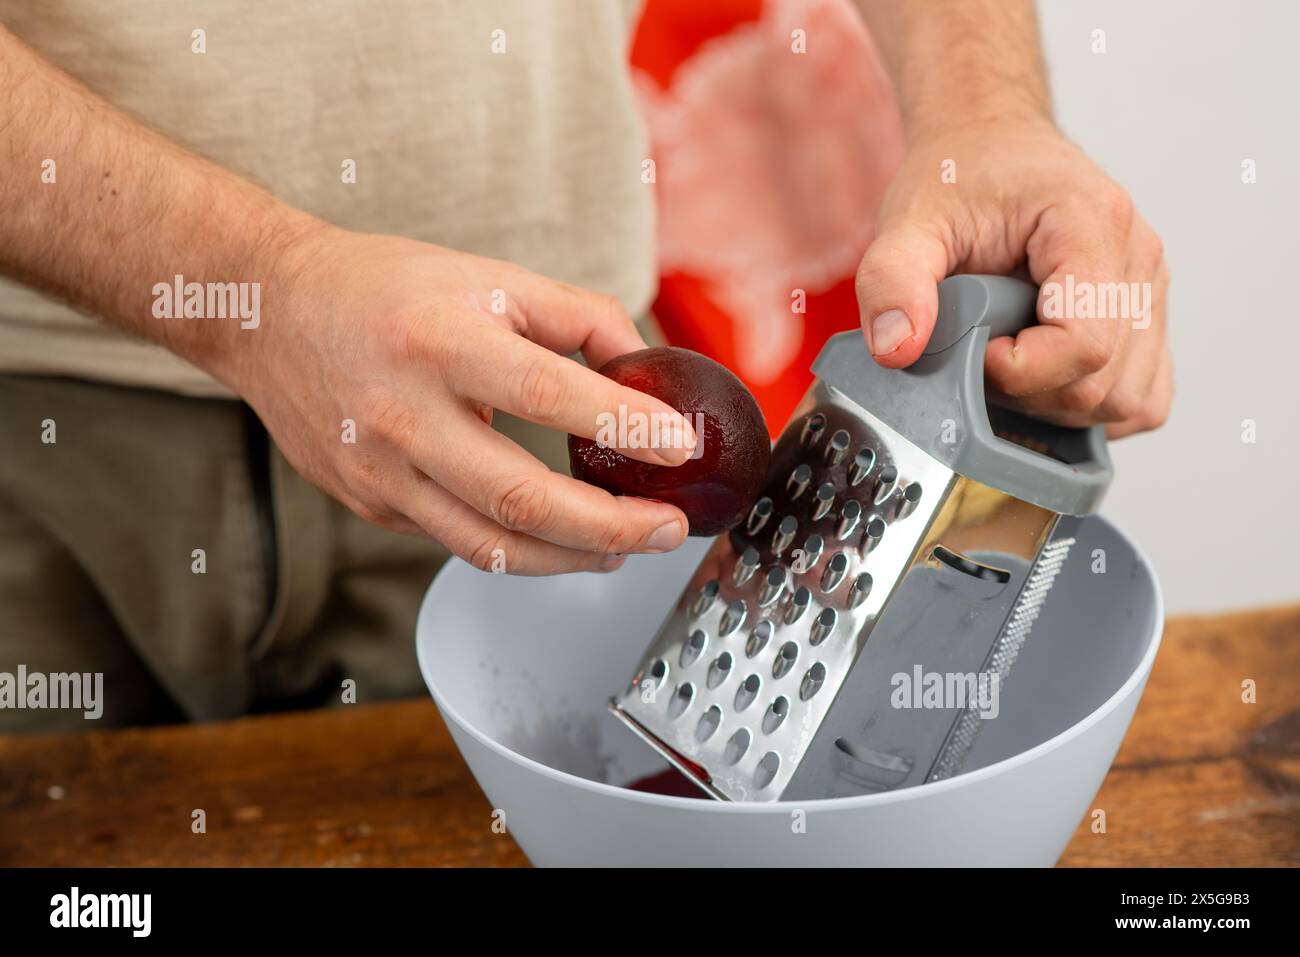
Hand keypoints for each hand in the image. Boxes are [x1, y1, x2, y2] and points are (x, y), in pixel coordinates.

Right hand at [225, 227, 694, 574]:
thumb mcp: (486, 276)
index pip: (545, 393)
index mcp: (437, 340)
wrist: (266, 314)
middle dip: (610, 527)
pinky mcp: (369, 504)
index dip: (620, 424)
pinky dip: (519, 547)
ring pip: (490, 545)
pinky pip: (457, 539)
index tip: (677, 445)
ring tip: (625, 548)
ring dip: (571, 557)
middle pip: (521, 498)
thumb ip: (576, 318)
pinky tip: (559, 537)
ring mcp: (380, 472)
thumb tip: (645, 370)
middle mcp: (402, 414)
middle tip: (667, 529)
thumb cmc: (383, 289)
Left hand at [854, 118, 1170, 437]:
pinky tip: (1042, 380)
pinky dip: (1090, 409)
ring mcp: (1149, 291)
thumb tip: (896, 349)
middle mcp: (1139, 258)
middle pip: (1103, 384)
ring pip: (1127, 402)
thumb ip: (892, 280)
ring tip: (1009, 361)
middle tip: (980, 352)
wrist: (991, 143)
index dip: (1020, 371)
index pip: (1084, 344)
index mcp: (1093, 224)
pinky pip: (1141, 398)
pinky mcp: (1144, 318)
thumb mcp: (909, 220)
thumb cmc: (960, 176)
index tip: (974, 348)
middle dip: (1029, 392)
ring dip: (1058, 407)